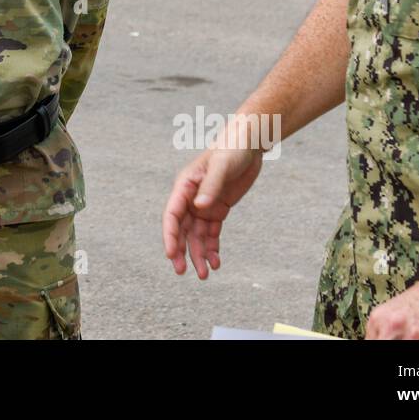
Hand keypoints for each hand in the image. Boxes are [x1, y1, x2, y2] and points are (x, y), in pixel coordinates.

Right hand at [162, 146, 262, 278]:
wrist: (248, 144)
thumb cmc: (231, 150)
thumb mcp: (221, 166)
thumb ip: (210, 186)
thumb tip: (199, 207)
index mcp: (184, 186)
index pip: (172, 215)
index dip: (170, 235)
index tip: (171, 254)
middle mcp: (190, 198)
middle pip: (181, 230)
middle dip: (181, 251)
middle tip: (183, 271)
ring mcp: (204, 205)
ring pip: (196, 235)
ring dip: (198, 254)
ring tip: (205, 275)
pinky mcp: (218, 209)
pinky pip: (211, 233)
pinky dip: (212, 248)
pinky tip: (216, 262)